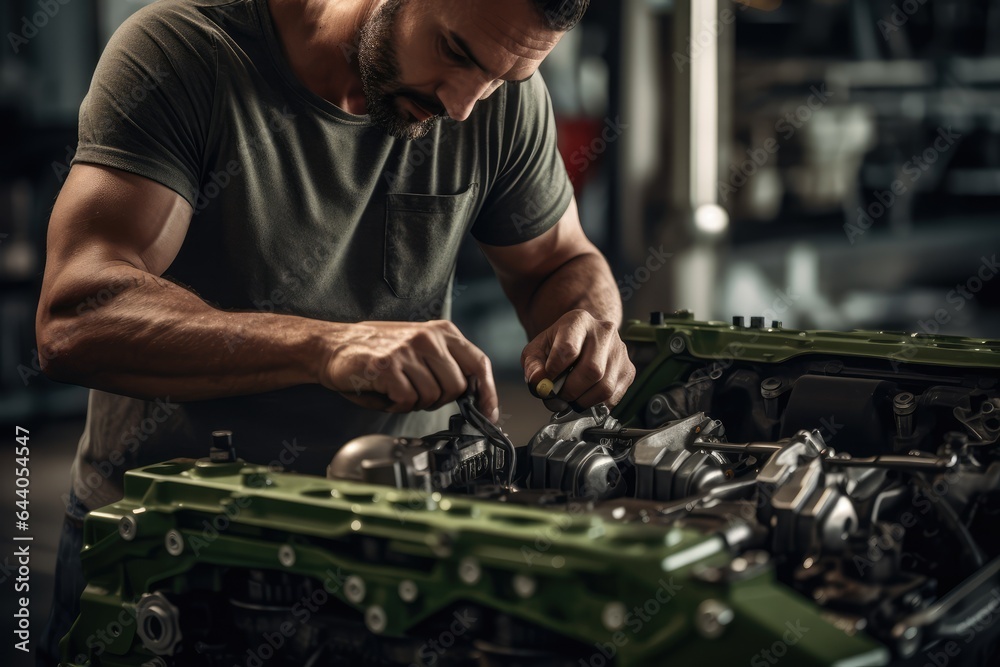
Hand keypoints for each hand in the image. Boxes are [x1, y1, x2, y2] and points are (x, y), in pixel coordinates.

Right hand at [319, 320, 497, 420]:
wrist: (332, 347)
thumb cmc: (377, 352)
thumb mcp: (419, 348)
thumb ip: (445, 365)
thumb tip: (473, 396)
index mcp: (441, 332)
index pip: (478, 363)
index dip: (488, 392)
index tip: (489, 413)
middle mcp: (428, 338)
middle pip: (457, 387)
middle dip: (439, 400)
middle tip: (416, 393)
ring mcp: (408, 351)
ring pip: (432, 397)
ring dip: (414, 402)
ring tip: (396, 388)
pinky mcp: (388, 367)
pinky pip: (407, 401)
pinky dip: (396, 405)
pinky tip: (384, 392)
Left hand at [521, 310, 634, 408]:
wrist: (583, 339)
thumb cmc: (559, 345)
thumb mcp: (538, 349)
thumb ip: (533, 366)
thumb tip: (539, 383)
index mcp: (578, 321)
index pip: (567, 349)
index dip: (553, 372)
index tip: (547, 380)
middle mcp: (604, 332)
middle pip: (591, 370)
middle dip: (570, 390)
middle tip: (559, 395)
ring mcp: (620, 351)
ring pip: (604, 387)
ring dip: (583, 400)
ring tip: (572, 397)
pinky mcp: (628, 369)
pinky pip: (614, 397)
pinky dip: (596, 404)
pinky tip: (585, 397)